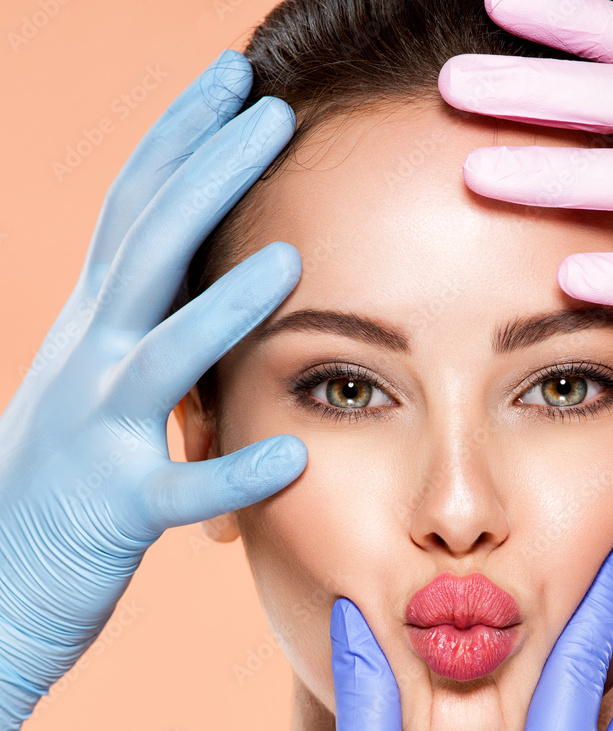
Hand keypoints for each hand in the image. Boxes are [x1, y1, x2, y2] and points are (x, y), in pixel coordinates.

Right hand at [0, 50, 307, 730]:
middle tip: (270, 108)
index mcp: (96, 325)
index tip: (233, 77)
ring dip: (221, 310)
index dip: (183, 138)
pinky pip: (178, 492)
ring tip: (289, 261)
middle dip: (209, 175)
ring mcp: (97, 435)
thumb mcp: (99, 380)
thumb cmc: (64, 478)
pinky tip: (290, 456)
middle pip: (148, 250)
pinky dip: (231, 474)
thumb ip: (146, 324)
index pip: (139, 210)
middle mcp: (90, 361)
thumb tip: (198, 270)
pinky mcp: (116, 513)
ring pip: (160, 360)